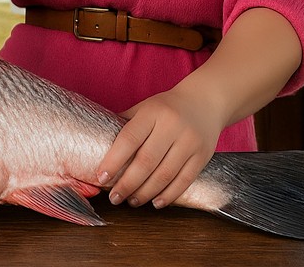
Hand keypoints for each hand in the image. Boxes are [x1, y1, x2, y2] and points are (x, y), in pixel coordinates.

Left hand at [96, 83, 223, 208]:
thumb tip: (97, 144)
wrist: (206, 101)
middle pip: (146, 161)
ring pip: (165, 174)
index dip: (113, 161)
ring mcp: (189, 142)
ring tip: (132, 201)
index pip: (129, 139)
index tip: (101, 178)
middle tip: (114, 197)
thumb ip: (124, 124)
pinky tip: (156, 202)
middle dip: (127, 183)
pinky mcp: (203, 155)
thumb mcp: (144, 108)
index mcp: (152, 113)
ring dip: (146, 192)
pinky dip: (169, 195)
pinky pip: (185, 180)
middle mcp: (172, 126)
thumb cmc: (166, 107)